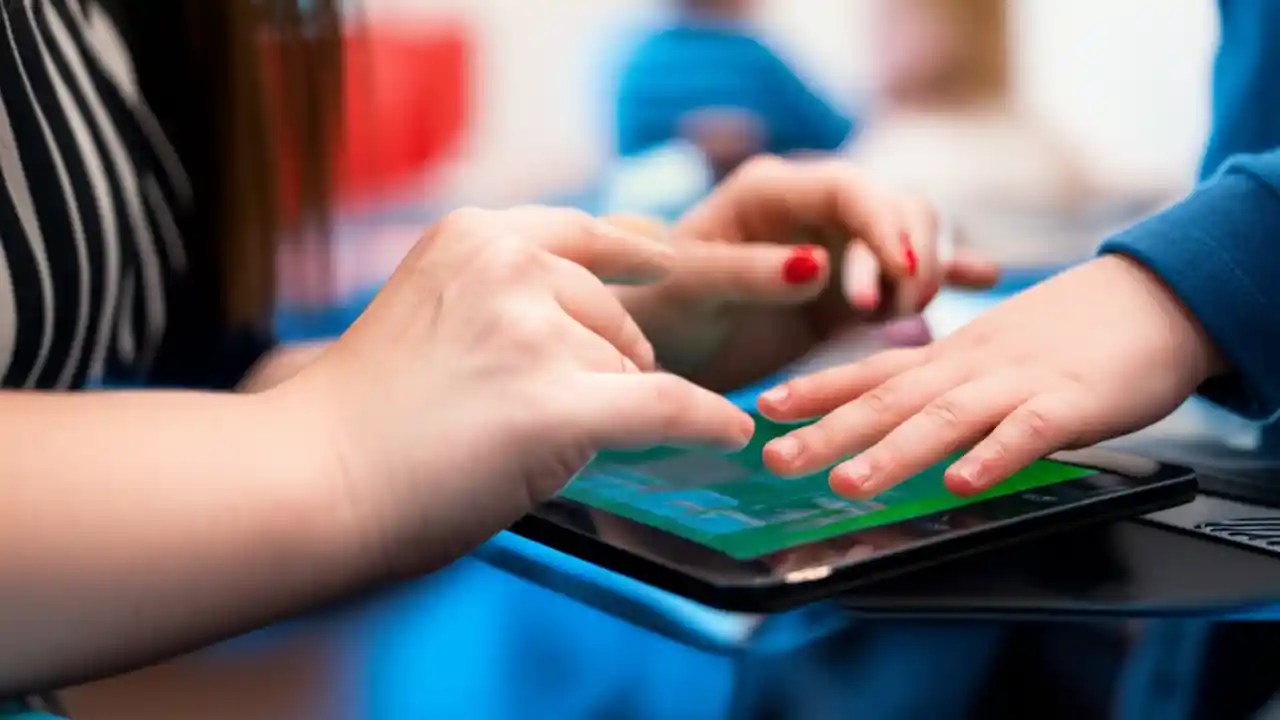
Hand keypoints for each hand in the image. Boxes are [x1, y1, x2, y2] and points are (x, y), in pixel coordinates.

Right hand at [280, 207, 754, 575]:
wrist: (309, 478)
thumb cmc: (362, 416)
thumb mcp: (430, 312)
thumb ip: (500, 299)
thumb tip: (598, 331)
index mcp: (474, 235)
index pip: (585, 231)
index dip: (637, 254)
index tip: (670, 262)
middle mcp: (510, 264)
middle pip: (614, 316)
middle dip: (606, 364)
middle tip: (536, 415)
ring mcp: (534, 331)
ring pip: (625, 371)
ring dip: (598, 410)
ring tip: (511, 444)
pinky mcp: (557, 402)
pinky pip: (662, 408)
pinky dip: (704, 421)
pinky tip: (729, 431)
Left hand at [614, 156, 998, 390]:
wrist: (659, 350)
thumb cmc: (659, 311)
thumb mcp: (691, 290)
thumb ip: (748, 273)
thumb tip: (817, 264)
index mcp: (771, 191)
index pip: (847, 187)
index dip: (882, 221)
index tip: (901, 268)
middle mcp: (813, 211)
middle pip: (892, 206)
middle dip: (908, 252)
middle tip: (896, 310)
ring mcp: (839, 249)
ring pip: (908, 238)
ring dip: (922, 272)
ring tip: (908, 317)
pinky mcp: (850, 294)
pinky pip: (904, 277)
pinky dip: (939, 275)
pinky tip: (982, 277)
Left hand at [758, 255, 1225, 497]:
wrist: (1155, 298)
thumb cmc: (1070, 334)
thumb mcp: (992, 354)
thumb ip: (945, 384)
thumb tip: (894, 420)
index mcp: (951, 356)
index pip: (871, 372)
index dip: (816, 391)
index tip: (765, 410)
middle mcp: (972, 366)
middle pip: (890, 400)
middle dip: (828, 431)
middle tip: (775, 460)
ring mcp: (1018, 383)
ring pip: (945, 417)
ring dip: (894, 452)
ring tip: (847, 483)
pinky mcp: (1071, 402)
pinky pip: (1028, 431)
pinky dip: (994, 457)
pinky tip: (964, 484)